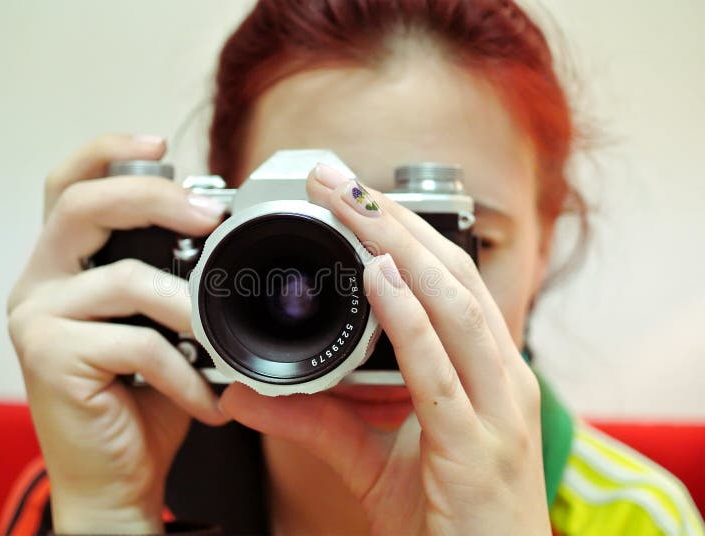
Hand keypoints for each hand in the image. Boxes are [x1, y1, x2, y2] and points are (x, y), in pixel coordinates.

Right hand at [7, 135, 229, 532]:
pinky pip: (138, 343)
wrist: (117, 477)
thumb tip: (222, 234)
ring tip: (219, 347)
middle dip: (155, 198)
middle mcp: (39, 281)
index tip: (159, 144)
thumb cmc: (143, 398)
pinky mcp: (46, 356)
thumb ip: (172, 279)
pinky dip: (185, 373)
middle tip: (209, 217)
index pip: (71, 187)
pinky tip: (206, 401)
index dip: (108, 153)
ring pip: (125, 280)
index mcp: (65, 265)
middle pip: (84, 206)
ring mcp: (36, 317)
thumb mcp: (162, 326)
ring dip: (189, 312)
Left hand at [219, 164, 549, 534]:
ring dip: (397, 246)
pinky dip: (411, 318)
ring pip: (452, 305)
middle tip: (337, 177)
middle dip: (392, 219)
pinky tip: (381, 274)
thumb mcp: (371, 462)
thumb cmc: (450, 520)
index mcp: (484, 372)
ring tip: (351, 203)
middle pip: (450, 274)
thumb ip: (313, 423)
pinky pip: (441, 371)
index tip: (352, 195)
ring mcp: (496, 410)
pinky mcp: (478, 447)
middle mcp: (500, 379)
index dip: (404, 231)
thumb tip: (246, 394)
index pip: (448, 281)